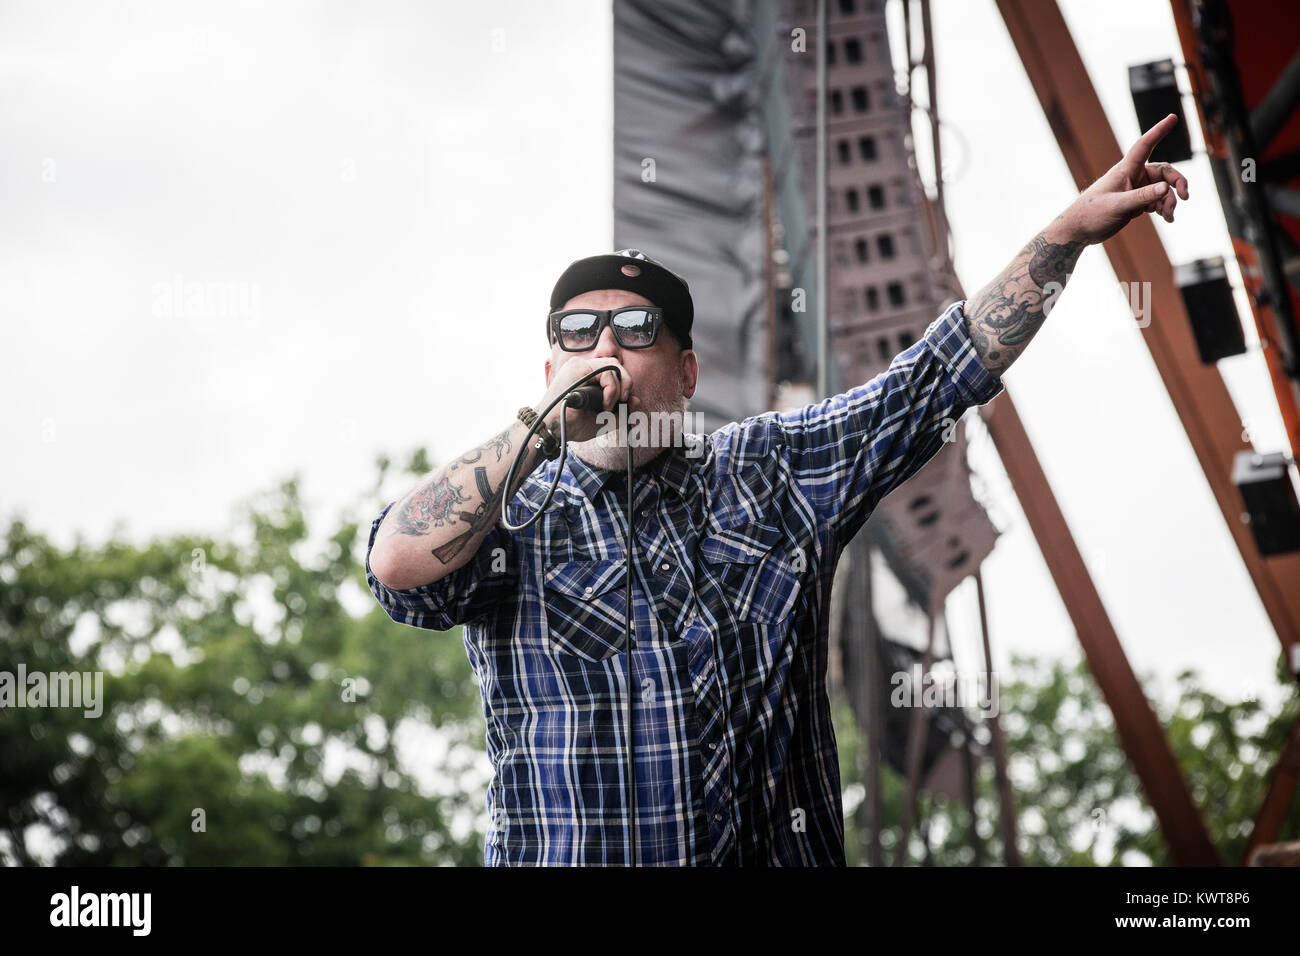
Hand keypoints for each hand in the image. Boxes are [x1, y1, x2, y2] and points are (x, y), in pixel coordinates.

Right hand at [536, 356, 631, 442]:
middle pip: (616, 364)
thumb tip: (636, 400)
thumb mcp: (603, 419)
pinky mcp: (579, 368)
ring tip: (608, 406)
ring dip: (618, 389)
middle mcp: (583, 368)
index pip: (613, 371)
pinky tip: (605, 404)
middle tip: (622, 401)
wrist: (551, 429)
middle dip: (626, 383)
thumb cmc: (571, 425)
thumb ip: (620, 410)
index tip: (623, 402)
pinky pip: (607, 372)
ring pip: (614, 366)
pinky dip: (612, 389)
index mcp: (586, 376)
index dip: (624, 385)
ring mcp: (580, 365)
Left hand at [1052, 113, 1189, 245]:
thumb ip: (1141, 197)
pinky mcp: (1136, 202)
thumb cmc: (1091, 213)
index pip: (1145, 145)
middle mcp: (1133, 176)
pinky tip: (1167, 219)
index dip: (1159, 130)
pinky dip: (1164, 208)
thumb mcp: (1117, 205)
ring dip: (1170, 200)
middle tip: (1184, 197)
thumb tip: (1166, 187)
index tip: (1173, 117)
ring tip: (1169, 216)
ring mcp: (1135, 189)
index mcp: (1125, 169)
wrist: (1079, 230)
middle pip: (1164, 172)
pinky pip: (1157, 201)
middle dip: (1177, 182)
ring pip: (1163, 189)